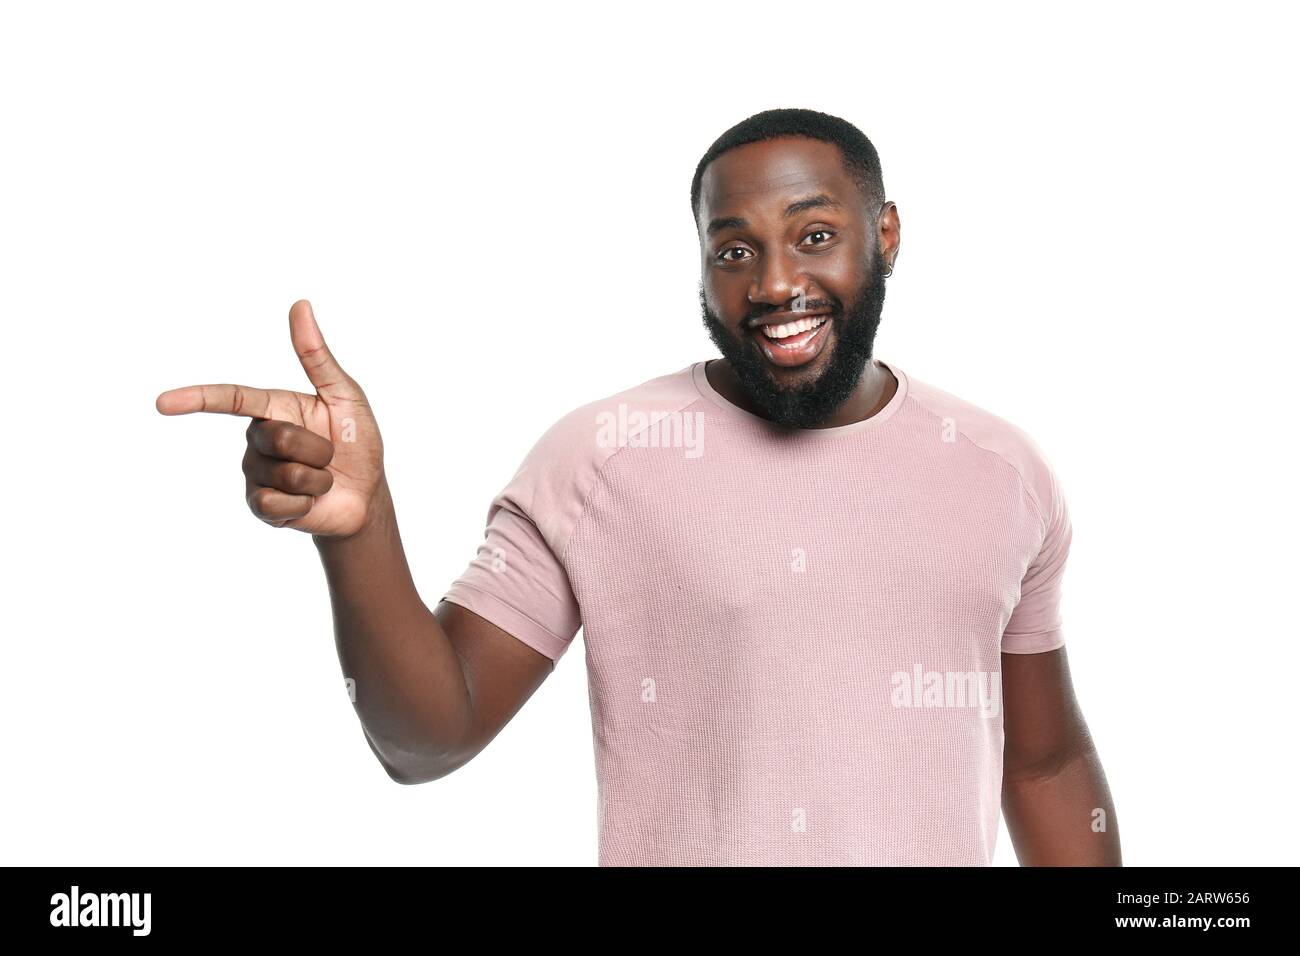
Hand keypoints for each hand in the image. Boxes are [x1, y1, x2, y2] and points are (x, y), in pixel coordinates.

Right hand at [156, 300, 384, 537]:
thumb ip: (317, 355)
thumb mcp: (345, 395)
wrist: (366, 495)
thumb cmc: (356, 441)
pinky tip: (310, 501)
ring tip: (323, 479)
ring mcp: (256, 474)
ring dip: (317, 478)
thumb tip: (301, 304)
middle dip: (318, 448)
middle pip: (278, 437)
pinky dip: (305, 502)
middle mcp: (257, 439)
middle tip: (330, 455)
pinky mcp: (262, 506)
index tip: (162, 403)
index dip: (197, 399)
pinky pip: (275, 503)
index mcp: (273, 408)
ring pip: (285, 473)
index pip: (230, 398)